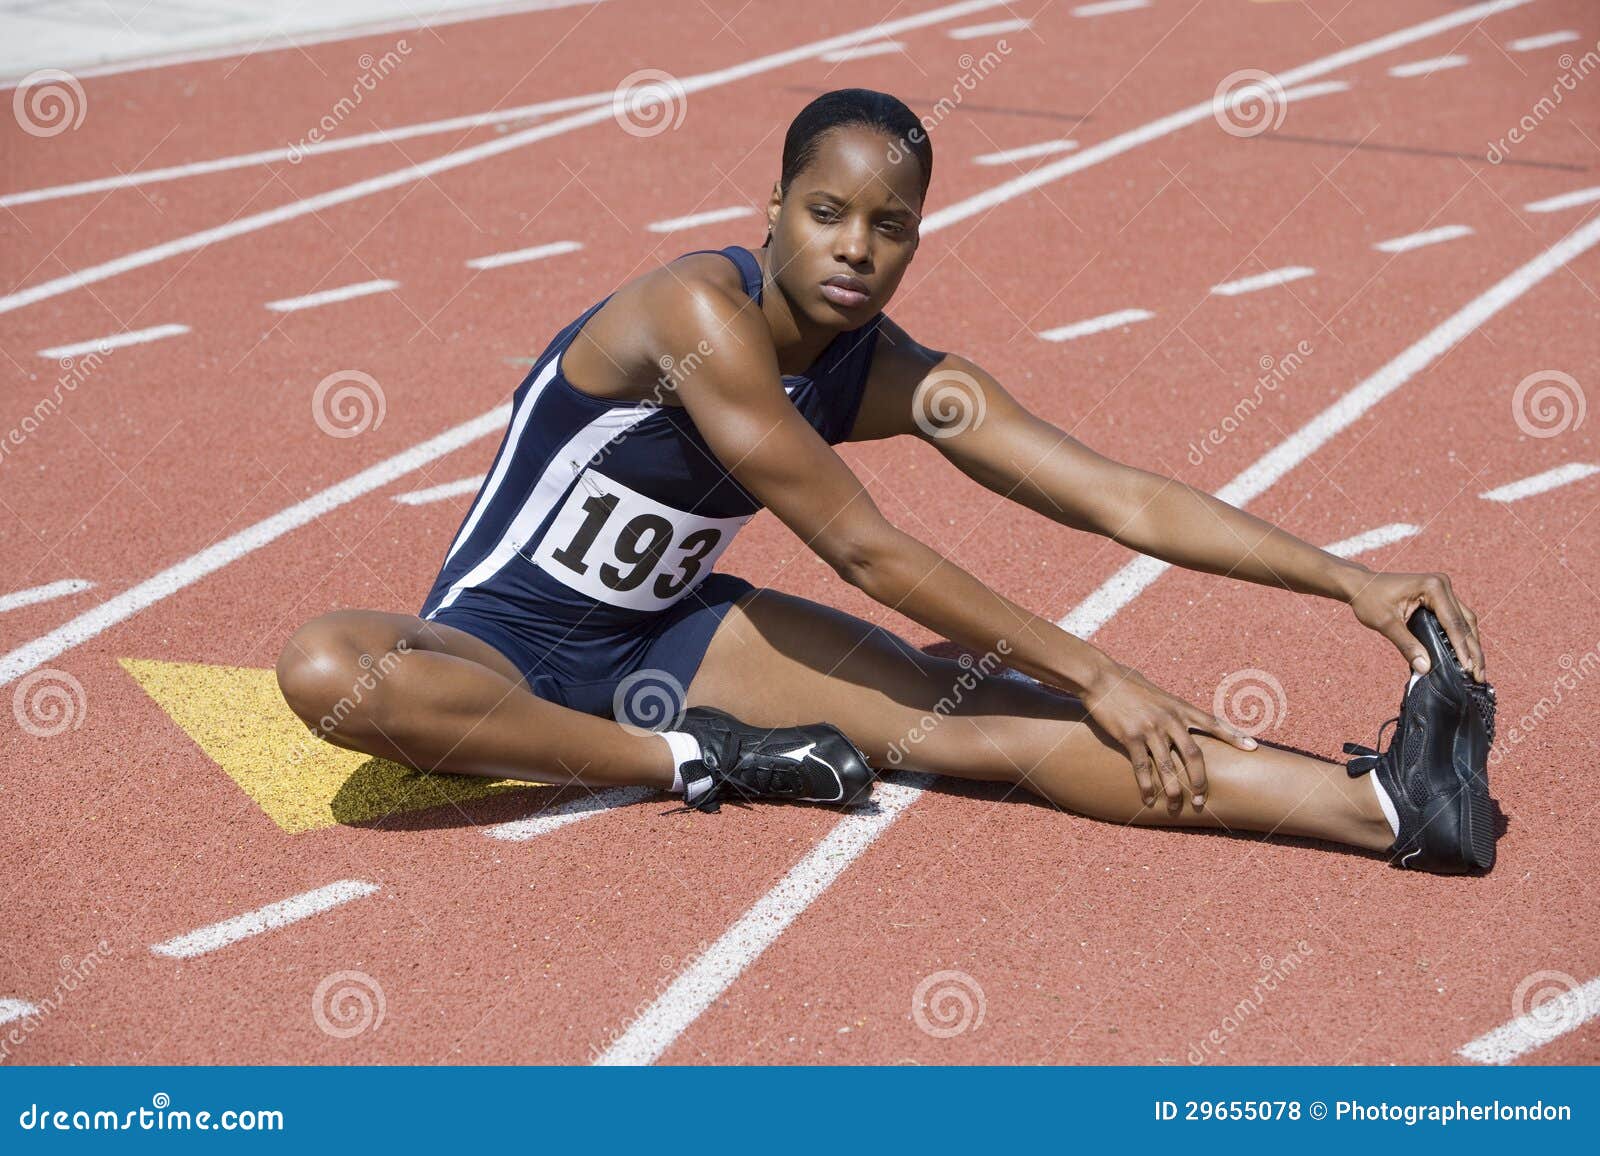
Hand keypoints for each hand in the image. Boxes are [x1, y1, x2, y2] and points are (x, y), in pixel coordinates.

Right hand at [1079, 660, 1258, 811]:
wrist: (1101, 677)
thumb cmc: (1128, 683)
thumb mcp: (1158, 693)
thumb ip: (1171, 708)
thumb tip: (1178, 717)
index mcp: (1179, 707)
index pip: (1213, 723)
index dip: (1233, 735)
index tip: (1253, 747)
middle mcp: (1169, 719)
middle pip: (1194, 755)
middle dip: (1200, 780)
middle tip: (1202, 799)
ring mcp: (1150, 728)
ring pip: (1169, 766)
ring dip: (1174, 789)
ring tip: (1176, 806)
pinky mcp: (1130, 736)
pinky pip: (1142, 766)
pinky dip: (1147, 785)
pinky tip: (1149, 798)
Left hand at [1346, 569, 1485, 681]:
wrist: (1360, 585)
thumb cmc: (1369, 600)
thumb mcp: (1385, 623)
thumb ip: (1406, 645)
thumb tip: (1425, 669)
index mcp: (1432, 587)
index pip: (1453, 622)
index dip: (1462, 648)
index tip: (1470, 669)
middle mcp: (1442, 585)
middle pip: (1465, 622)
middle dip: (1473, 650)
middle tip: (1479, 675)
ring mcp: (1443, 589)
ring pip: (1465, 621)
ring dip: (1471, 645)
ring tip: (1477, 670)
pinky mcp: (1440, 597)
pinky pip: (1456, 619)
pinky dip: (1462, 637)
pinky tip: (1465, 656)